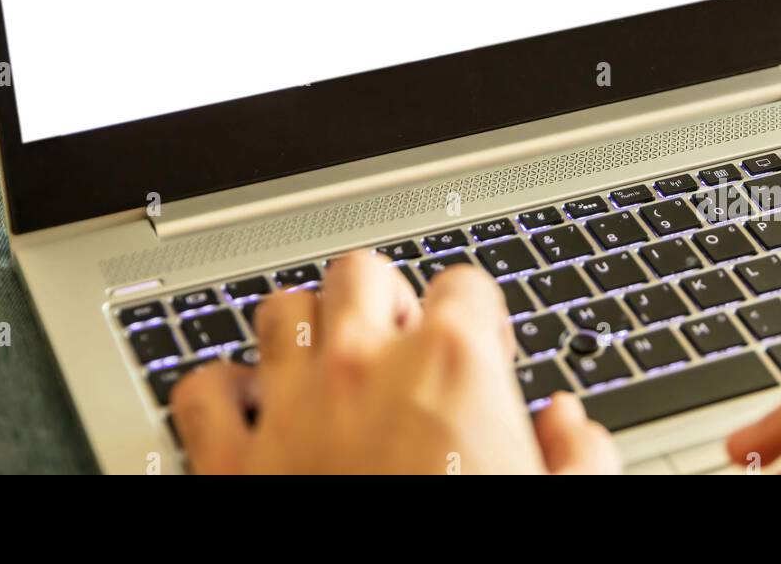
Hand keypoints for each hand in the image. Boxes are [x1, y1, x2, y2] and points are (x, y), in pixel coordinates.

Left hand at [172, 249, 619, 473]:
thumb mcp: (559, 507)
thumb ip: (577, 459)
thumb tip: (568, 427)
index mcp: (453, 367)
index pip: (465, 286)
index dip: (478, 316)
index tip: (481, 350)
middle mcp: (364, 367)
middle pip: (362, 273)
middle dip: (382, 300)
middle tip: (399, 345)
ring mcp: (290, 409)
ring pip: (281, 310)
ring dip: (303, 328)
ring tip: (324, 364)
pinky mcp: (229, 465)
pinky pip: (203, 392)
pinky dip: (220, 391)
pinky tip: (246, 410)